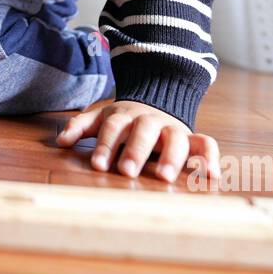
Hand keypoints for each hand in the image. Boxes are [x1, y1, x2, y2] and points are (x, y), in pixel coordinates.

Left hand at [55, 101, 220, 181]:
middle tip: (127, 171)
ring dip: (171, 156)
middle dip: (135, 150)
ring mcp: (172, 128)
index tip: (99, 166)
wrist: (157, 96)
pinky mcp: (191, 137)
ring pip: (175, 137)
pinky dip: (211, 158)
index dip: (106, 145)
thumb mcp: (101, 118)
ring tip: (165, 177)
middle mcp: (149, 121)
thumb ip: (81, 126)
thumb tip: (60, 141)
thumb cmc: (125, 119)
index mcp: (125, 116)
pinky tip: (212, 177)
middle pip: (143, 130)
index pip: (113, 128)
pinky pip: (206, 143)